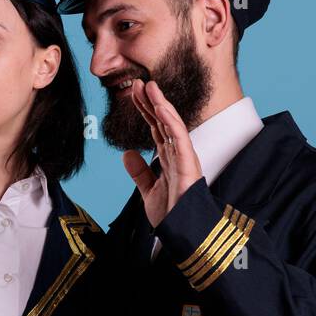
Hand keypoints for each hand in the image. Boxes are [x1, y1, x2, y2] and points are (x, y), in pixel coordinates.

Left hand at [121, 80, 202, 228]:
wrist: (180, 232)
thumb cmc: (171, 214)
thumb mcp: (147, 191)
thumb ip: (139, 172)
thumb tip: (126, 154)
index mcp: (168, 159)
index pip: (155, 128)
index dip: (145, 111)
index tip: (134, 94)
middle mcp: (177, 155)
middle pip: (162, 122)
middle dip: (151, 102)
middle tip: (139, 83)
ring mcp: (184, 158)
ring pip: (172, 125)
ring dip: (161, 105)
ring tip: (150, 87)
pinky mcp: (189, 165)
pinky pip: (180, 139)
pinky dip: (171, 122)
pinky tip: (162, 108)